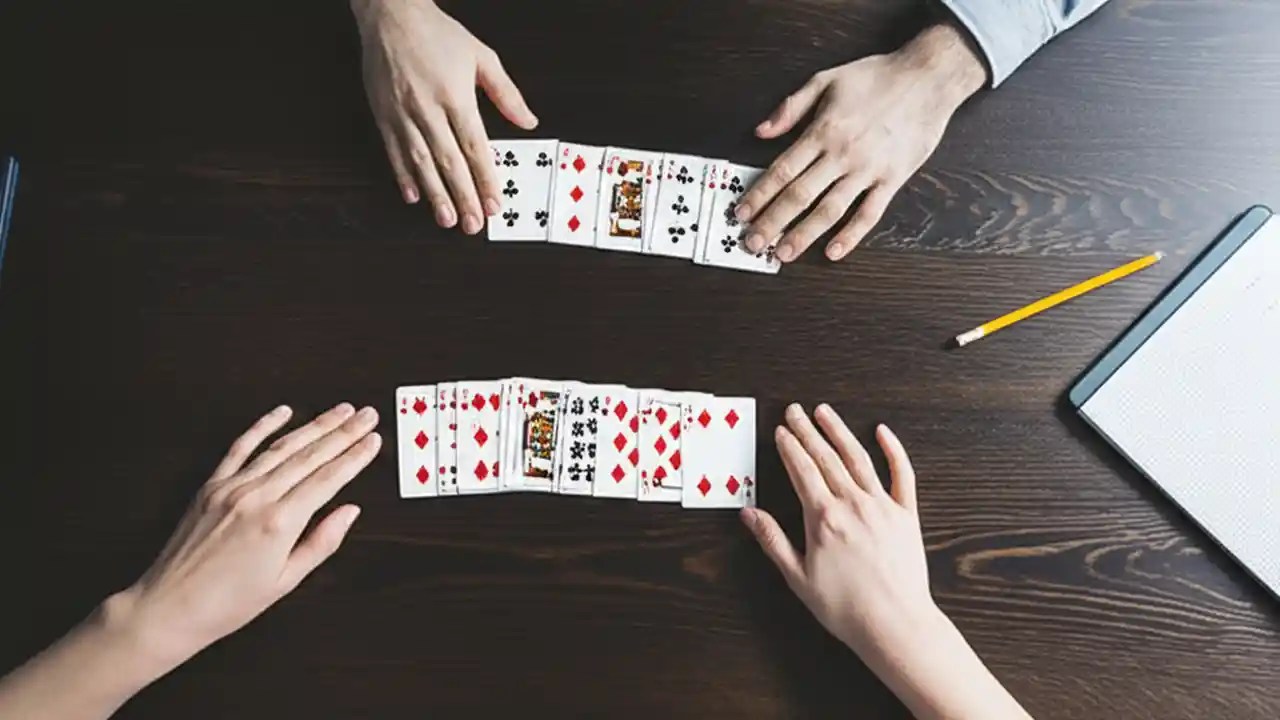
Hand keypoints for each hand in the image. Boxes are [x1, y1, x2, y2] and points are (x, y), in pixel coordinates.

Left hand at [107, 403, 380, 670]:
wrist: (169, 607)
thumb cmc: (227, 604)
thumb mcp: (285, 581)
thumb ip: (321, 542)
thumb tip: (350, 512)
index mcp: (280, 523)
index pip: (329, 480)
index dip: (355, 457)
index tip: (374, 440)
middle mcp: (257, 497)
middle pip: (310, 456)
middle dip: (343, 433)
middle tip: (367, 415)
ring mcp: (232, 487)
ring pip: (282, 447)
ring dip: (314, 425)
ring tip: (340, 411)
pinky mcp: (211, 485)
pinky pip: (241, 447)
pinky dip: (263, 426)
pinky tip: (283, 412)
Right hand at [353, 0, 537, 233]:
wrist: (391, 14)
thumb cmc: (438, 34)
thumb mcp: (482, 56)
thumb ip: (506, 93)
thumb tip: (528, 122)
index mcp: (456, 96)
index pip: (475, 147)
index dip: (486, 179)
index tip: (494, 204)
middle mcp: (428, 108)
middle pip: (450, 162)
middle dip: (463, 197)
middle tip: (473, 224)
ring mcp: (403, 114)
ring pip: (421, 162)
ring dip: (434, 194)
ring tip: (446, 219)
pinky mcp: (383, 115)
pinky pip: (394, 151)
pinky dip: (403, 176)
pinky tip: (413, 196)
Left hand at [736, 24, 986, 262]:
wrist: (928, 76)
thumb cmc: (877, 76)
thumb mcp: (826, 79)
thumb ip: (791, 107)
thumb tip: (761, 132)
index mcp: (822, 130)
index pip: (781, 170)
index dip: (759, 195)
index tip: (741, 213)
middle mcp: (842, 154)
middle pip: (799, 195)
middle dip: (772, 222)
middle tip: (752, 243)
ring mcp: (868, 169)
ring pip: (830, 209)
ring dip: (804, 235)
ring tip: (783, 254)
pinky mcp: (892, 179)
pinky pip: (870, 213)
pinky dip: (852, 236)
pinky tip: (833, 252)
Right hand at [742, 404, 934, 655]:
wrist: (895, 624)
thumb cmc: (845, 607)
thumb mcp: (798, 578)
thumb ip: (773, 541)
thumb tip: (748, 514)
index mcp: (823, 518)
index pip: (801, 470)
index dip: (788, 447)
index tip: (780, 430)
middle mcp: (852, 504)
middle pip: (825, 457)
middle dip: (807, 431)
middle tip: (795, 410)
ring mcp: (882, 506)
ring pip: (857, 458)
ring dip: (839, 431)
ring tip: (825, 412)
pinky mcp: (906, 514)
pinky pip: (902, 473)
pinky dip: (893, 449)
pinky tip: (882, 431)